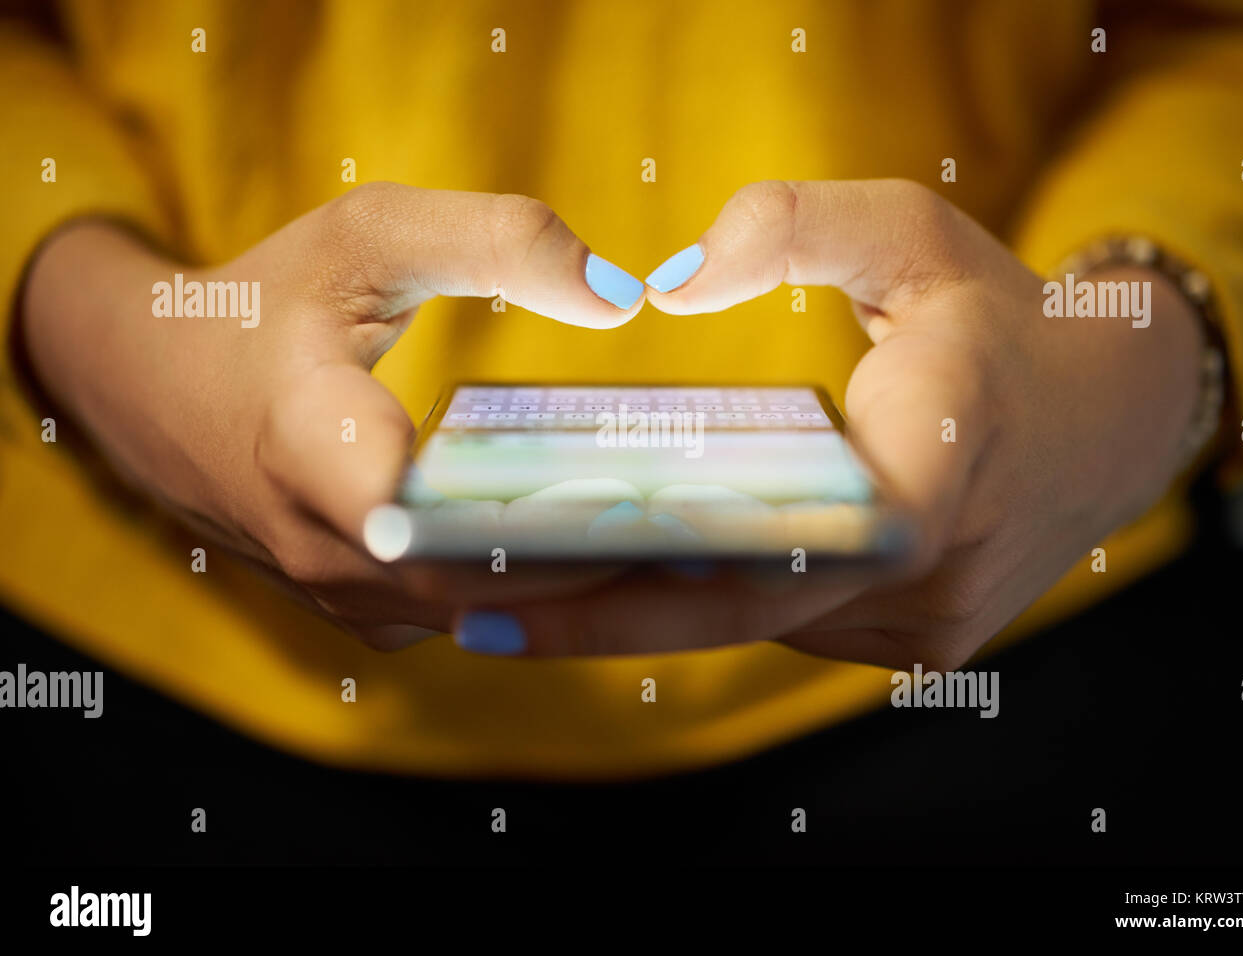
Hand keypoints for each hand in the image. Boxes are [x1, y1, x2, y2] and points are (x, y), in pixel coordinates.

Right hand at [19, 183, 644, 646]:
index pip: (444, 523)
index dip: (556, 525)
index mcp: (311, 446)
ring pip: (489, 616)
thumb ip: (495, 241)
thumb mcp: (369, 235)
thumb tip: (624, 295)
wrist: (152, 387)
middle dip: (609, 566)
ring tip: (698, 549)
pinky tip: (619, 554)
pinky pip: (470, 618)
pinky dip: (543, 594)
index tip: (659, 505)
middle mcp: (326, 550)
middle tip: (728, 533)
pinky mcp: (364, 611)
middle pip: (491, 587)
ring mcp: (344, 595)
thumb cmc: (265, 300)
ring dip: (587, 589)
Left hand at [459, 180, 1205, 666]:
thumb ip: (796, 226)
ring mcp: (926, 626)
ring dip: (647, 612)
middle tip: (467, 608)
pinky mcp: (917, 645)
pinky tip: (625, 582)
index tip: (519, 583)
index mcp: (935, 463)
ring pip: (759, 627)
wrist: (1114, 419)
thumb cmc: (1001, 317)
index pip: (777, 542)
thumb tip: (669, 281)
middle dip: (600, 613)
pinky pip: (790, 627)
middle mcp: (930, 573)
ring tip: (516, 595)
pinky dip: (711, 606)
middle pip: (738, 609)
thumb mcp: (914, 232)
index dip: (642, 574)